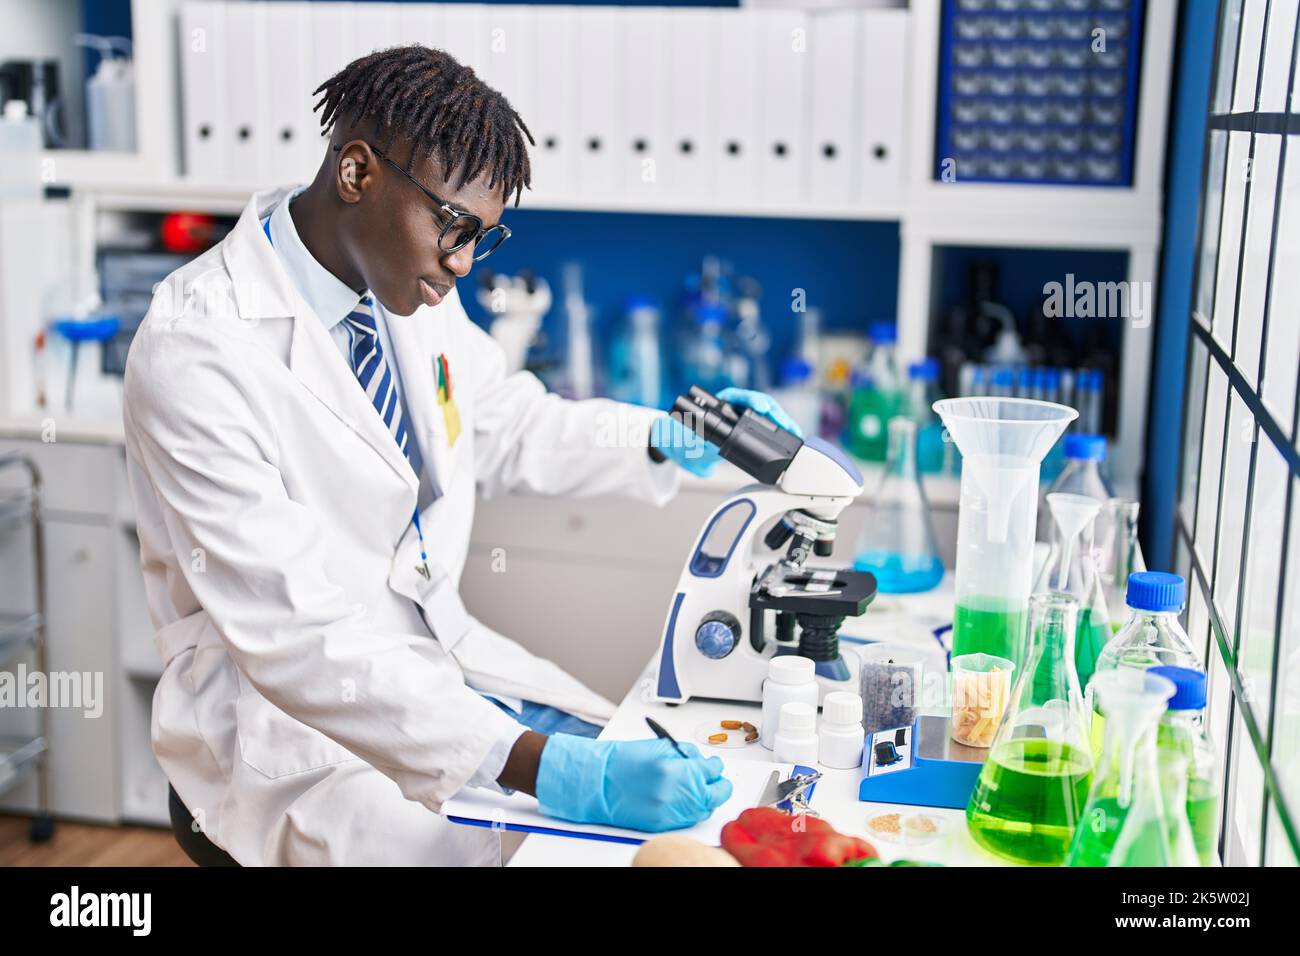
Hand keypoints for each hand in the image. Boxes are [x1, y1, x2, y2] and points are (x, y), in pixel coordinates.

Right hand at [535, 735, 732, 832]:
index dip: (714, 765)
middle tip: (715, 778)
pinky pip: (689, 820)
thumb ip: (685, 754)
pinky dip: (692, 810)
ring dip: (707, 798)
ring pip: (705, 809)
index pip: (711, 770)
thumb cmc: (623, 761)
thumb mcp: (659, 746)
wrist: (598, 782)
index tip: (713, 765)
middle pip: (716, 793)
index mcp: (675, 770)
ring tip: (700, 789)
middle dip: (719, 784)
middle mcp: (676, 794)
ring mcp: (670, 812)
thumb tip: (703, 762)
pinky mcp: (662, 825)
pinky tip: (687, 801)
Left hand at [649, 388, 802, 476]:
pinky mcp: (751, 429)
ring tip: (793, 430)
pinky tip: (791, 435)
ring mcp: (744, 418)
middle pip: (758, 403)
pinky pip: (768, 427)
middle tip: (785, 423)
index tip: (761, 407)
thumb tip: (696, 440)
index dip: (752, 400)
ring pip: (767, 415)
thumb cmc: (685, 441)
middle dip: (774, 412)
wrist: (688, 453)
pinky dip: (780, 430)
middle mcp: (734, 408)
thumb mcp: (685, 441)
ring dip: (781, 421)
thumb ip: (689, 440)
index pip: (738, 396)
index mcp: (719, 404)